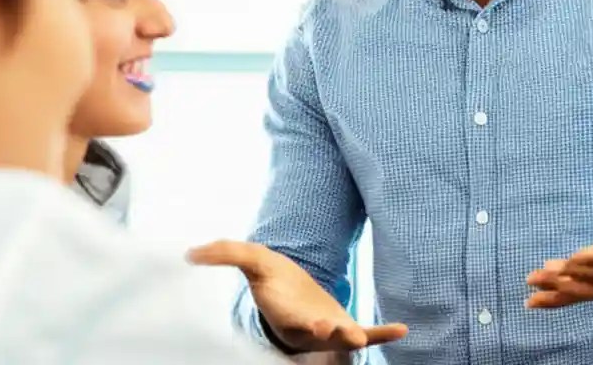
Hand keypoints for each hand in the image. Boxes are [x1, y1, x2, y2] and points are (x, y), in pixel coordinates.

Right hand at [188, 240, 407, 352]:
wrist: (291, 292)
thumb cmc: (271, 279)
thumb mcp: (252, 260)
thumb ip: (225, 254)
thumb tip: (189, 252)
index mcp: (284, 315)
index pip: (293, 323)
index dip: (304, 324)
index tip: (317, 324)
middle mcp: (307, 329)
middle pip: (321, 338)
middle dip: (333, 337)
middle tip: (350, 336)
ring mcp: (330, 331)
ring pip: (344, 340)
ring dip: (356, 339)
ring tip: (367, 338)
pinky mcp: (349, 326)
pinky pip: (369, 331)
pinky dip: (384, 333)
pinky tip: (403, 329)